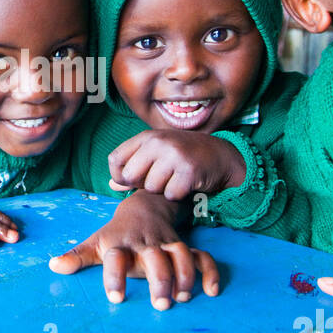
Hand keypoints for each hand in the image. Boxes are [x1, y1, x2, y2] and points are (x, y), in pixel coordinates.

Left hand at [48, 191, 218, 309]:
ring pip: (182, 254)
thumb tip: (53, 266)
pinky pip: (202, 257)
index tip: (116, 297)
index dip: (115, 276)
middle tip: (161, 304)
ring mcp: (166, 244)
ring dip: (185, 275)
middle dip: (160, 279)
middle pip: (155, 258)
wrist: (143, 207)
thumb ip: (77, 256)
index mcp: (120, 245)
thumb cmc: (116, 234)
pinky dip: (210, 272)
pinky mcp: (183, 247)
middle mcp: (145, 244)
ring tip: (183, 298)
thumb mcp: (95, 242)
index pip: (116, 258)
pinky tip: (212, 290)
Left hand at [107, 130, 246, 200]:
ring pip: (151, 187)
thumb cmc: (183, 156)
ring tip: (175, 178)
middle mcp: (158, 142)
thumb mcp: (157, 154)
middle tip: (158, 179)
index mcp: (146, 137)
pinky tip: (186, 184)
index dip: (120, 175)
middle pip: (130, 176)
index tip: (133, 180)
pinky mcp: (189, 170)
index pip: (115, 159)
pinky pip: (170, 194)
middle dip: (141, 184)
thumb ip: (134, 167)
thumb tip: (112, 184)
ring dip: (162, 190)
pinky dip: (177, 195)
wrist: (220, 156)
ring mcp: (174, 155)